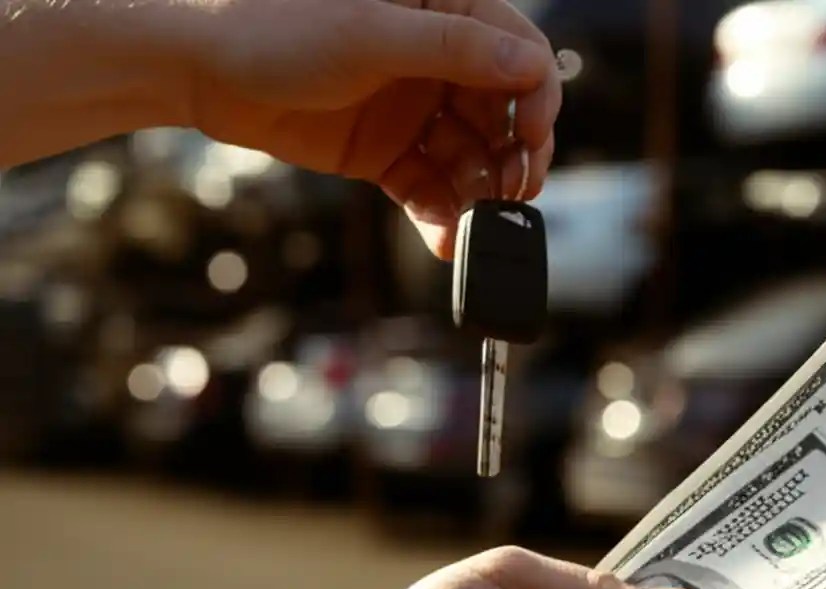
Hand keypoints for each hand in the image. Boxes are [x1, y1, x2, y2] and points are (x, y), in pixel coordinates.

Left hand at [189, 0, 561, 259]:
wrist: (197, 66)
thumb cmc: (272, 24)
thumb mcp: (370, 32)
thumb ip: (455, 49)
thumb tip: (530, 64)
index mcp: (444, 12)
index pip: (520, 55)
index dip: (536, 99)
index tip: (532, 138)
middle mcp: (437, 61)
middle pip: (504, 116)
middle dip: (515, 158)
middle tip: (514, 196)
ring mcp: (413, 110)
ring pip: (471, 158)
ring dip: (481, 194)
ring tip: (478, 225)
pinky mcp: (386, 153)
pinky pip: (431, 187)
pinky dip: (443, 214)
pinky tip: (448, 237)